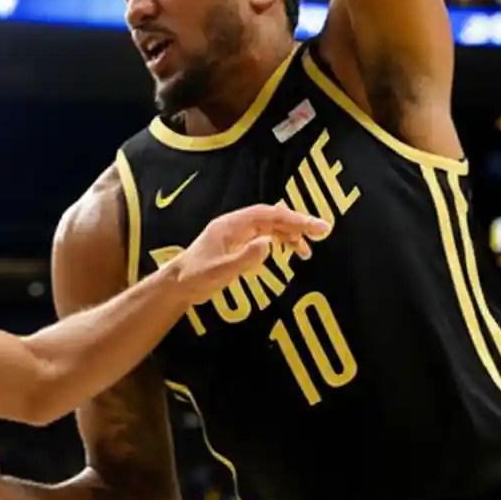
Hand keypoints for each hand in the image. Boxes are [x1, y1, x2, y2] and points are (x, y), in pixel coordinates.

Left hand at [171, 204, 330, 301]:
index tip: (314, 226)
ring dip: (290, 235)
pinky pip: (265, 238)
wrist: (177, 284)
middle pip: (272, 218)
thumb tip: (269, 243)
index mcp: (231, 225)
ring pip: (270, 228)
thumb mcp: (220, 271)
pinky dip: (280, 242)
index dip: (293, 218)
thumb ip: (245, 258)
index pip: (268, 215)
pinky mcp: (238, 246)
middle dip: (298, 223)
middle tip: (323, 232)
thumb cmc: (194, 276)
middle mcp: (236, 226)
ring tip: (307, 251)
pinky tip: (290, 251)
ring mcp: (238, 235)